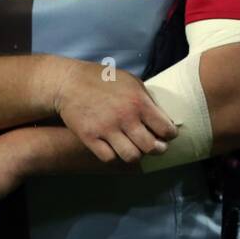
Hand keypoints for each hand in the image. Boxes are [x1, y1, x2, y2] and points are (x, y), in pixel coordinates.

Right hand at [53, 59, 177, 163]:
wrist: (69, 82)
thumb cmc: (104, 80)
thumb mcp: (132, 82)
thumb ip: (148, 100)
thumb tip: (165, 119)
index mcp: (139, 102)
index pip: (166, 129)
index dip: (170, 135)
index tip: (167, 135)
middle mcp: (125, 117)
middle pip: (151, 147)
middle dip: (158, 149)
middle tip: (156, 147)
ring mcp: (106, 128)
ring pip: (131, 156)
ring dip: (136, 155)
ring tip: (136, 148)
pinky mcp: (89, 137)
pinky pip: (109, 158)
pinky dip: (115, 155)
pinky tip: (116, 148)